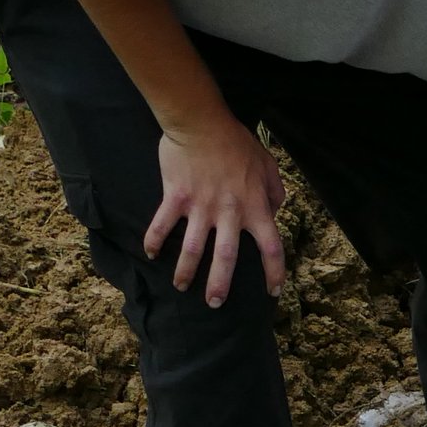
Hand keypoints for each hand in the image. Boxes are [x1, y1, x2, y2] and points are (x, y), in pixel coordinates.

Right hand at [146, 110, 286, 307]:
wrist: (200, 121)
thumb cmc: (236, 141)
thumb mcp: (267, 164)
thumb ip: (275, 192)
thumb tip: (275, 213)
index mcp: (254, 207)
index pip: (271, 248)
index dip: (275, 273)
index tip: (273, 291)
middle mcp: (228, 212)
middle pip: (226, 259)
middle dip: (220, 285)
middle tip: (215, 305)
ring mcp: (200, 206)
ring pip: (192, 249)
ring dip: (185, 272)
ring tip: (181, 287)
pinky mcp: (175, 197)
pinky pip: (162, 225)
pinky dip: (154, 241)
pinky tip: (151, 254)